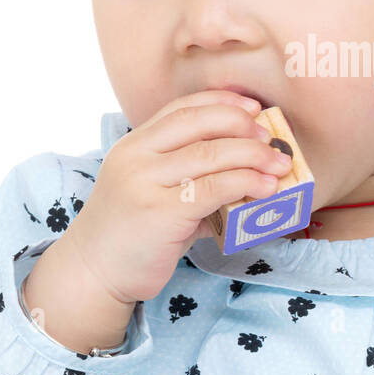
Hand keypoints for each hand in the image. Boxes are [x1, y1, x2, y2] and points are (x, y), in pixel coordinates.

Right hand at [61, 89, 294, 304]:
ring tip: (279, 165)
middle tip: (270, 139)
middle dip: (242, 126)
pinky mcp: (161, 213)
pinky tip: (265, 188)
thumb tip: (249, 168)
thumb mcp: (152, 190)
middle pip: (199, 123)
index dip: (222, 102)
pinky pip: (213, 188)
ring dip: (253, 156)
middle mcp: (136, 156)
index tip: (252, 107)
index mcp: (134, 144)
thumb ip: (189, 175)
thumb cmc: (131, 233)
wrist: (94, 272)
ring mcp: (145, 183)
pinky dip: (246, 183)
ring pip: (210, 154)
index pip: (183, 108)